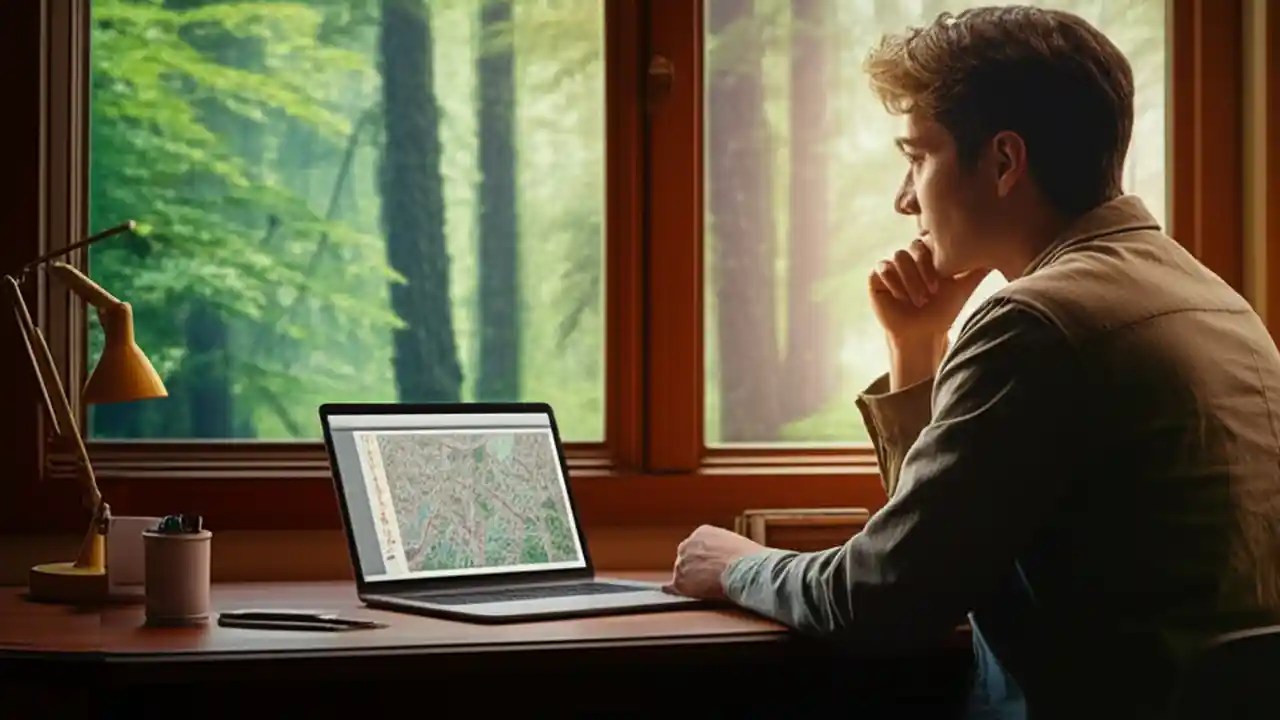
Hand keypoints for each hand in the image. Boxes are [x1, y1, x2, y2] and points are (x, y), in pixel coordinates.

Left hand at [663, 524, 764, 599]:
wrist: (745, 571)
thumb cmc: (749, 559)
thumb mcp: (736, 544)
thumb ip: (723, 549)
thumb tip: (725, 560)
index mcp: (702, 533)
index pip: (697, 547)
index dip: (705, 559)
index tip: (712, 567)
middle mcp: (688, 544)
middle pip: (686, 559)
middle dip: (696, 568)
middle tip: (711, 579)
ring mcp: (682, 563)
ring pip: (682, 573)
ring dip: (692, 581)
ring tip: (710, 589)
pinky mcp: (680, 581)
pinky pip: (672, 587)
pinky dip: (671, 590)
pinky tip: (669, 591)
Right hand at [869, 237, 989, 343]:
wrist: (923, 333)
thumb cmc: (944, 311)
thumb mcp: (964, 285)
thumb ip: (978, 267)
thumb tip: (1003, 250)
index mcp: (927, 254)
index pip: (929, 239)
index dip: (935, 257)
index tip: (945, 280)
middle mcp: (909, 257)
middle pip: (914, 246)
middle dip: (924, 270)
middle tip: (933, 292)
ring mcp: (891, 266)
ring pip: (899, 257)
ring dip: (911, 280)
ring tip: (919, 300)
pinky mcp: (876, 277)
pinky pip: (882, 268)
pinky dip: (894, 282)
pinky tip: (901, 298)